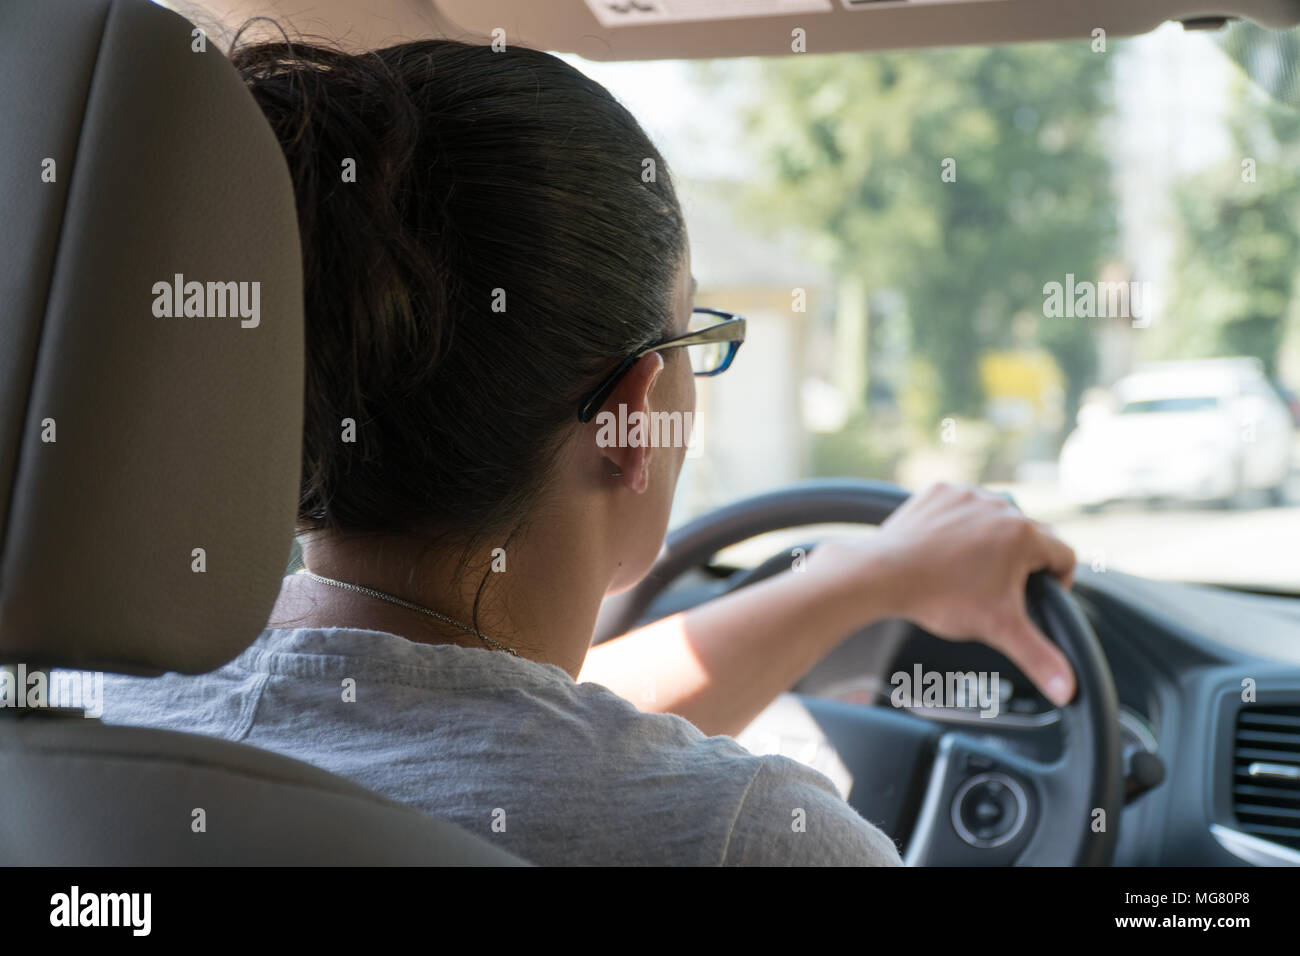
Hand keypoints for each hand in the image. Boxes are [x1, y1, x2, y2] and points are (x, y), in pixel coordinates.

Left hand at [809, 482, 1076, 706]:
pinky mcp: (941, 492)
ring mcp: (969, 495)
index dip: (1059, 582)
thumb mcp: (999, 630)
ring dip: (991, 541)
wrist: (883, 574)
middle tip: (997, 590)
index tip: (1038, 597)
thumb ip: (1039, 658)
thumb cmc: (940, 598)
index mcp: (1025, 535)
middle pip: (1030, 536)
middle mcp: (1001, 506)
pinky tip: (947, 549)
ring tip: (969, 571)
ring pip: (995, 519)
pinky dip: (959, 525)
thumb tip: (1069, 690)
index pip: (1064, 555)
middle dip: (1021, 563)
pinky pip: (962, 506)